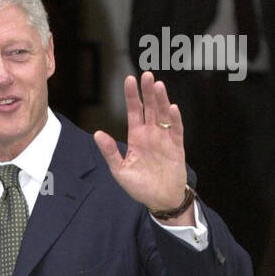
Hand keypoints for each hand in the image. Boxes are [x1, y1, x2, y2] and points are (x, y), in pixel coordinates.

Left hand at [93, 72, 188, 216]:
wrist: (161, 200)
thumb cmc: (140, 186)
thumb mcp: (120, 171)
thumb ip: (110, 152)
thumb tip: (97, 134)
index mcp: (137, 137)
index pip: (134, 112)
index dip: (132, 96)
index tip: (129, 80)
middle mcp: (151, 134)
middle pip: (150, 108)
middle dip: (148, 92)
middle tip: (146, 75)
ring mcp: (164, 138)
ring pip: (163, 114)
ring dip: (161, 100)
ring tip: (158, 86)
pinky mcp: (176, 146)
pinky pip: (176, 130)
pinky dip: (174, 120)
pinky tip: (172, 109)